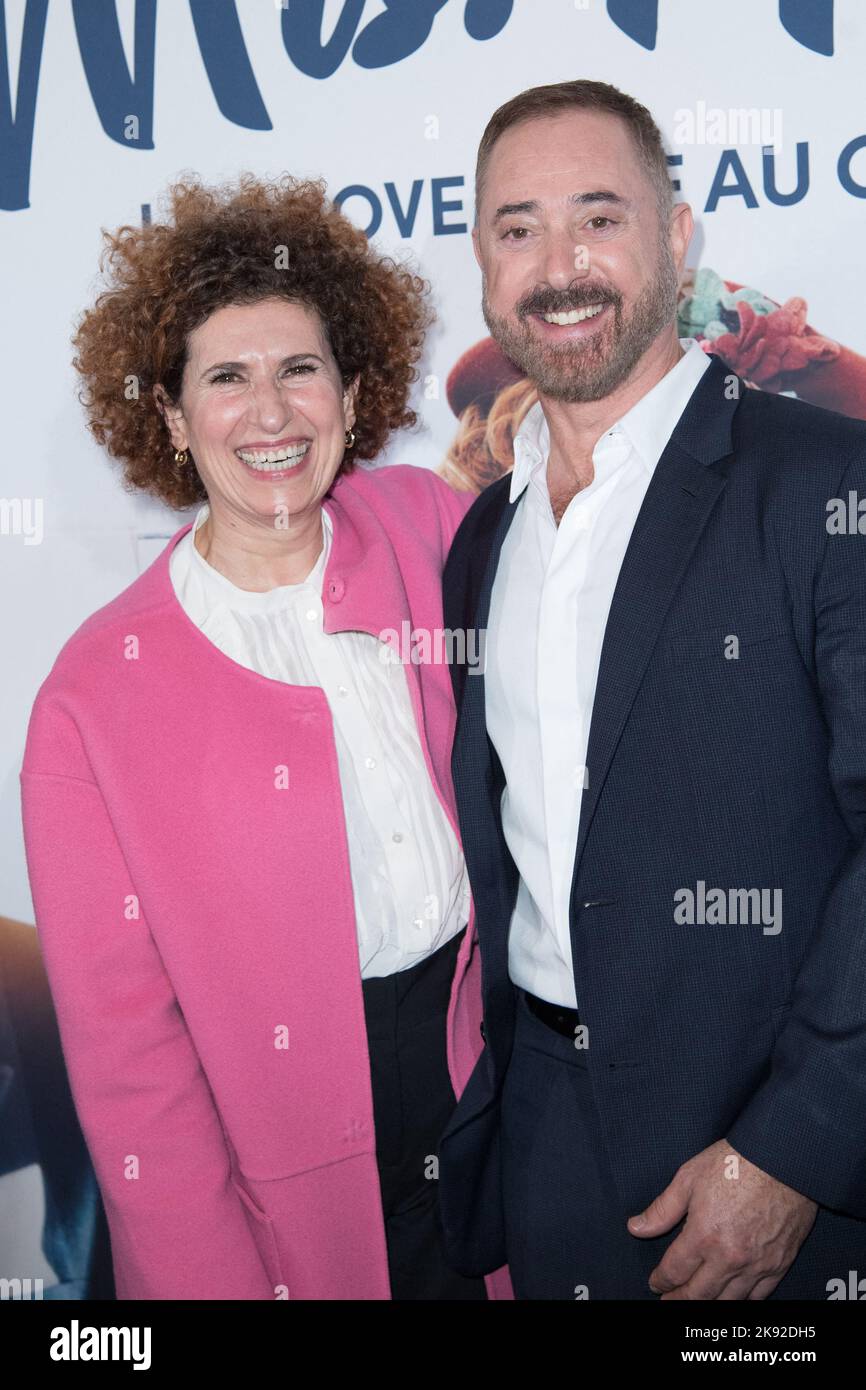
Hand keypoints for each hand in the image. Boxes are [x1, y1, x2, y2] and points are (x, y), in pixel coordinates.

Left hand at [627, 1139, 817, 1298]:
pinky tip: (730, 1300)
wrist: (782, 1159)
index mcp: (703, 1236)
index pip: (675, 1271)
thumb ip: (662, 1210)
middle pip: (698, 1294)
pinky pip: (758, 1296)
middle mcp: (729, 1258)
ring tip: (694, 1304)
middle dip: (679, 1300)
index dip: (661, 1281)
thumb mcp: (688, 1178)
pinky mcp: (779, 1264)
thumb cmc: (735, 1164)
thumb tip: (635, 1227)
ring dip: (707, 1306)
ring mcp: (756, 1265)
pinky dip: (741, 1302)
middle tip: (668, 1302)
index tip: (655, 1283)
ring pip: (727, 1301)